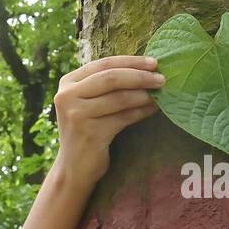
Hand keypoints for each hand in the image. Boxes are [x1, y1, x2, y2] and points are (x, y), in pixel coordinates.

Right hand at [52, 55, 163, 184]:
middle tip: (161, 79)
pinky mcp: (89, 133)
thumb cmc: (88, 131)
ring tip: (159, 95)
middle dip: (140, 76)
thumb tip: (147, 70)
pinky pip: (123, 117)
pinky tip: (152, 110)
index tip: (154, 63)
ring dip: (143, 95)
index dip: (131, 62)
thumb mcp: (90, 103)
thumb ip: (107, 86)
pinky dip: (140, 112)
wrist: (74, 167)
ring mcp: (76, 114)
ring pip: (118, 98)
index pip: (104, 63)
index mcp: (68, 82)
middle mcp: (67, 96)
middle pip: (111, 78)